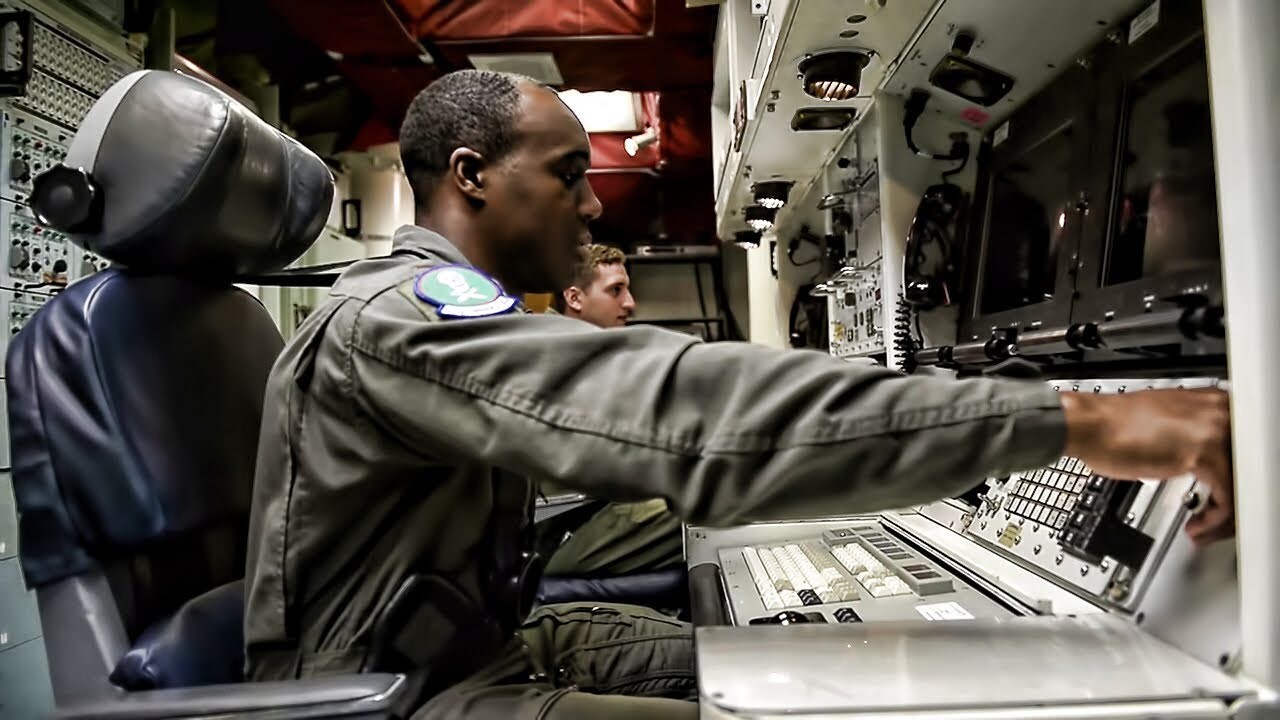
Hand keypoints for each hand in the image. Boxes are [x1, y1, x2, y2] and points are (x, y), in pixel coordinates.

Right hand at [1060, 387, 1232, 545]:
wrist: (1088, 425)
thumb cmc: (1113, 427)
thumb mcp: (1165, 426)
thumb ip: (1193, 437)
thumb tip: (1205, 463)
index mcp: (1213, 401)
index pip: (1244, 448)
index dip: (1235, 480)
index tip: (1220, 499)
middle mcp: (1220, 410)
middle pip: (1249, 466)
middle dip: (1233, 501)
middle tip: (1216, 519)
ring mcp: (1214, 429)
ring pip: (1242, 484)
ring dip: (1225, 517)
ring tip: (1206, 528)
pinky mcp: (1203, 452)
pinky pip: (1226, 497)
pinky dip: (1214, 520)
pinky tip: (1199, 526)